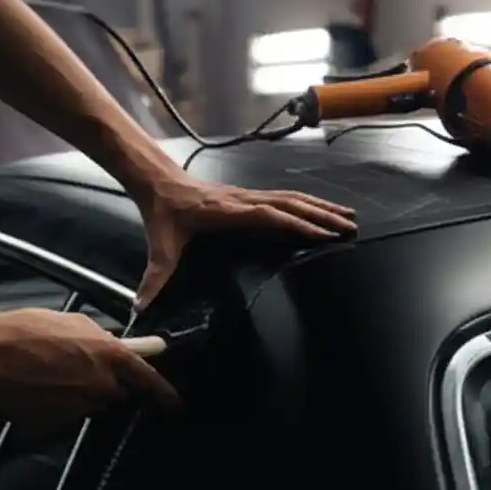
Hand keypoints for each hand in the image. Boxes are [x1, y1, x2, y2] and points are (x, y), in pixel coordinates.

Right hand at [0, 309, 179, 424]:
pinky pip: (64, 417)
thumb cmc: (24, 332)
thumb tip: (109, 345)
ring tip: (48, 374)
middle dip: (105, 384)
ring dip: (77, 394)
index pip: (149, 381)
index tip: (175, 406)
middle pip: (115, 393)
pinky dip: (54, 407)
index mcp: (110, 358)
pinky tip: (35, 390)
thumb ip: (99, 338)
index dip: (165, 395)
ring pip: (89, 405)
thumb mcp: (71, 323)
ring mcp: (77, 410)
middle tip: (76, 367)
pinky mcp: (55, 426)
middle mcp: (100, 388)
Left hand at [134, 173, 356, 308]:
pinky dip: (309, 203)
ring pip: (293, 199)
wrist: (159, 181)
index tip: (322, 234)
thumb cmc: (164, 212)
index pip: (269, 216)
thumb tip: (141, 307)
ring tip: (348, 216)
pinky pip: (286, 198)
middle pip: (291, 205)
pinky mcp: (251, 197)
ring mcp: (249, 196)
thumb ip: (154, 277)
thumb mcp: (160, 245)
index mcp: (229, 212)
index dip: (296, 224)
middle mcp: (245, 200)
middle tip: (349, 227)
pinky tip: (323, 209)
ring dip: (321, 207)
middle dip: (322, 216)